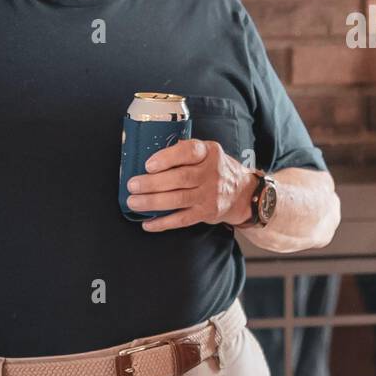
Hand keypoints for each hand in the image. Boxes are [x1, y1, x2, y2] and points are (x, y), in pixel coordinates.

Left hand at [125, 139, 256, 231]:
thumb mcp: (207, 152)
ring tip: (133, 202)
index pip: (189, 152)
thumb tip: (148, 156)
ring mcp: (210, 195)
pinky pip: (182, 219)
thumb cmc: (214, 168)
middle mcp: (212, 173)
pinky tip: (147, 223)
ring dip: (153, 202)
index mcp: (209, 152)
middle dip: (153, 183)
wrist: (242, 192)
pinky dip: (163, 222)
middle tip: (133, 185)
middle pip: (180, 178)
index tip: (148, 165)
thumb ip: (183, 152)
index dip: (167, 158)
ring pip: (178, 200)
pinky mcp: (207, 213)